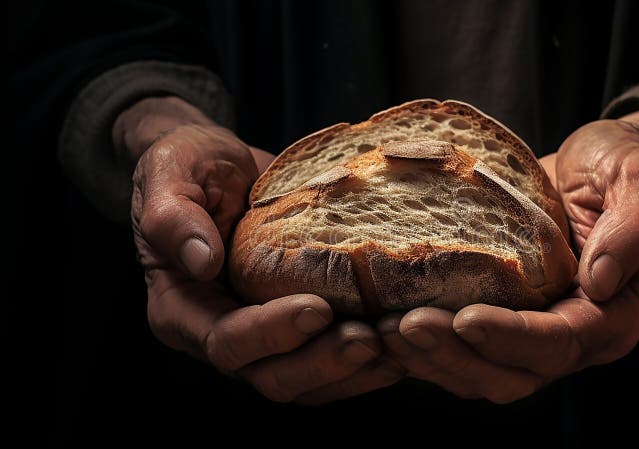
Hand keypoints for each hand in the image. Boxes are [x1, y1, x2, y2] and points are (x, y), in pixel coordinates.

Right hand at [125, 97, 403, 403]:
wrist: (222, 166)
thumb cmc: (189, 166)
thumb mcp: (170, 173)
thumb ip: (173, 215)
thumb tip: (202, 261)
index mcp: (182, 309)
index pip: (225, 341)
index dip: (271, 333)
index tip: (316, 308)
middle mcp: (223, 334)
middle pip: (272, 377)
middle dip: (323, 363)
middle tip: (369, 339)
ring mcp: (265, 337)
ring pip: (309, 381)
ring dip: (354, 371)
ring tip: (399, 345)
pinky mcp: (299, 328)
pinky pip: (331, 360)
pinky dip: (367, 360)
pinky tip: (405, 339)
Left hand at [380, 109, 638, 402]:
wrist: (589, 166)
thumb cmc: (614, 165)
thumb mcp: (635, 176)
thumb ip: (633, 226)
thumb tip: (603, 281)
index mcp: (609, 315)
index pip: (558, 343)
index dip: (510, 338)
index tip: (465, 319)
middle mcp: (568, 337)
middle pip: (510, 374)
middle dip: (455, 356)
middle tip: (401, 326)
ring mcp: (529, 335)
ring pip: (478, 372)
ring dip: (429, 359)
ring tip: (381, 329)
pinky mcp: (497, 321)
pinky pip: (458, 350)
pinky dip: (421, 348)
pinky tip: (381, 326)